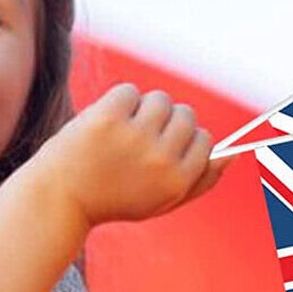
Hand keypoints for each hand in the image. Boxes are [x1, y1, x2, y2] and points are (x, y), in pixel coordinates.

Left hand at [27, 84, 230, 229]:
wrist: (59, 197)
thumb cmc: (113, 198)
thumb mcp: (161, 200)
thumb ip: (201, 181)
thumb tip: (233, 154)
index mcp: (178, 181)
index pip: (204, 140)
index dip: (183, 140)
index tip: (160, 147)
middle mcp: (161, 158)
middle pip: (185, 115)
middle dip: (165, 121)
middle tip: (136, 139)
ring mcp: (135, 135)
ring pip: (159, 99)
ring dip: (141, 109)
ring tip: (119, 131)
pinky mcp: (108, 116)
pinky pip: (129, 91)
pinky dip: (118, 101)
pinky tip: (104, 122)